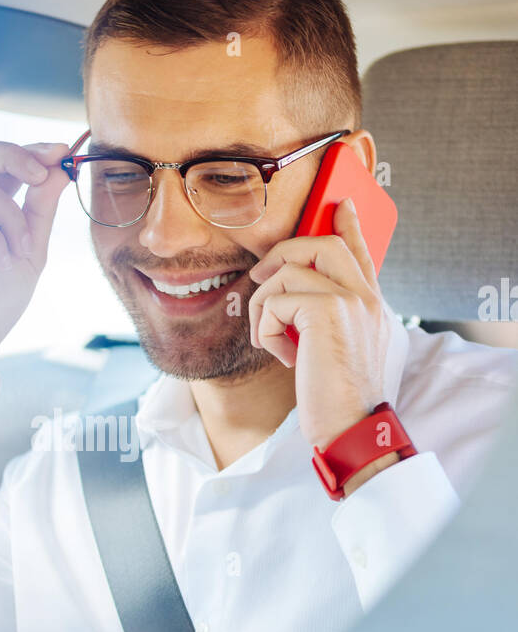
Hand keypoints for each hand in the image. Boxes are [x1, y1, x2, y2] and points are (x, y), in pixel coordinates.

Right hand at [0, 140, 70, 386]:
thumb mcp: (31, 250)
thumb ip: (41, 209)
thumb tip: (59, 167)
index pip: (1, 162)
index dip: (30, 150)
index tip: (61, 152)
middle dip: (14, 155)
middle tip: (41, 174)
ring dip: (10, 219)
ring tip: (18, 252)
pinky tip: (0, 263)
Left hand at [247, 198, 391, 454]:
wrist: (350, 427)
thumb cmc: (337, 398)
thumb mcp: (337, 350)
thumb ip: (326, 319)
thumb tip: (291, 298)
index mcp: (371, 305)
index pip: (360, 252)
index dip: (348, 225)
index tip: (340, 204)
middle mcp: (366, 297)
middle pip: (322, 243)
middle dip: (283, 254)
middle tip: (261, 278)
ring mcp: (351, 301)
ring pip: (289, 270)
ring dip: (266, 306)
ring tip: (272, 339)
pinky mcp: (328, 312)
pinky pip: (276, 301)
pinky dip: (267, 328)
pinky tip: (282, 356)